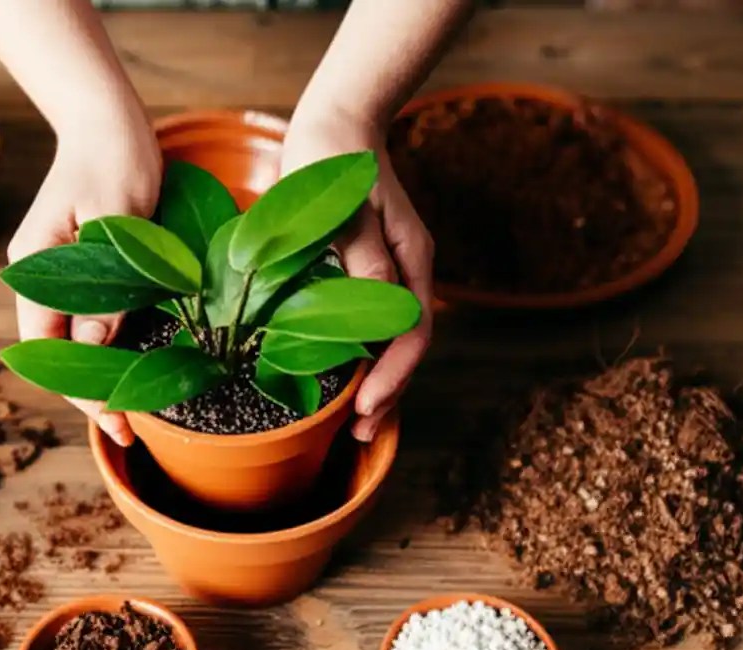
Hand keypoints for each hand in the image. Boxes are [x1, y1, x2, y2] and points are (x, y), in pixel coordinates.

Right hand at [8, 110, 161, 446]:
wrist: (107, 121)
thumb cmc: (113, 159)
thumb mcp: (115, 219)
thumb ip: (106, 282)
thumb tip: (94, 345)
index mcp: (35, 268)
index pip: (48, 349)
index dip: (80, 390)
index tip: (116, 421)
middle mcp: (40, 278)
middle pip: (56, 354)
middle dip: (90, 394)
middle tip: (133, 431)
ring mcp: (59, 275)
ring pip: (73, 341)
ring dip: (101, 375)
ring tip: (138, 408)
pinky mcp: (82, 270)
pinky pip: (92, 320)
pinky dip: (111, 348)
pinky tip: (139, 366)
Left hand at [280, 111, 433, 442]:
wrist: (335, 121)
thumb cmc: (332, 158)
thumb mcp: (343, 207)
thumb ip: (362, 256)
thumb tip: (378, 304)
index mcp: (409, 258)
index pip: (410, 333)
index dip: (391, 377)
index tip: (365, 409)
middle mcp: (407, 270)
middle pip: (406, 345)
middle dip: (388, 393)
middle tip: (360, 434)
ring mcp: (390, 270)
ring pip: (392, 339)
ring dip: (377, 380)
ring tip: (356, 422)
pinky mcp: (368, 269)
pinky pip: (372, 322)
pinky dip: (363, 355)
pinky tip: (346, 376)